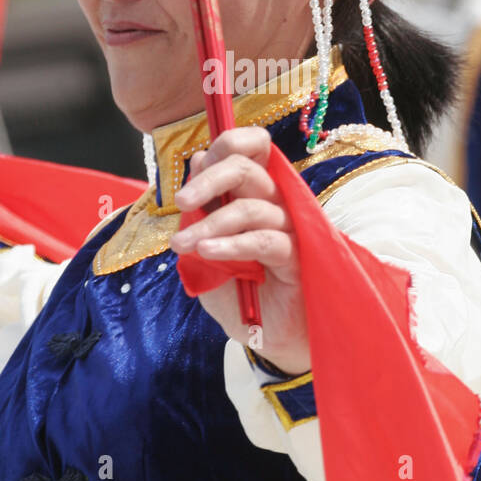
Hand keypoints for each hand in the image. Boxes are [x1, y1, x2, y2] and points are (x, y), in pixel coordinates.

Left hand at [169, 126, 309, 374]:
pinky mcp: (298, 257)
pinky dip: (232, 244)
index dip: (228, 144)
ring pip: (251, 207)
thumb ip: (201, 210)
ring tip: (185, 245)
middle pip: (249, 168)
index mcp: (257, 193)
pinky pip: (264, 240)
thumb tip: (198, 159)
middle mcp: (277, 203)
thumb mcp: (206, 249)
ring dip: (210, 224)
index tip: (194, 166)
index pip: (254, 148)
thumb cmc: (238, 292)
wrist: (263, 336)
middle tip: (182, 201)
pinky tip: (208, 253)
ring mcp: (290, 228)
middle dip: (210, 180)